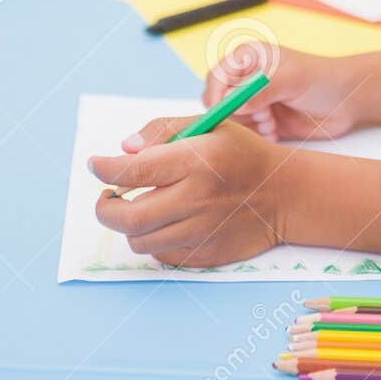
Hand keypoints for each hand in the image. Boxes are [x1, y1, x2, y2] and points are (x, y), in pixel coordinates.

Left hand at [89, 116, 285, 267]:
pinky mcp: (206, 255)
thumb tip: (122, 152)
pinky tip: (164, 223)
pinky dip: (153, 239)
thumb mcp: (209, 125)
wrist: (284, 194)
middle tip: (107, 199)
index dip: (104, 168)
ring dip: (129, 225)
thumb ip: (162, 131)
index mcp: (196, 160)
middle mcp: (197, 199)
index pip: (132, 170)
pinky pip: (161, 254)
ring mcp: (201, 231)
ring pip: (139, 240)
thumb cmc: (240, 154)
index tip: (96, 165)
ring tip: (138, 209)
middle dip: (104, 208)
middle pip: (127, 217)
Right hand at [203, 44, 362, 141]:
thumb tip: (237, 104)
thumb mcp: (292, 79)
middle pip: (219, 103)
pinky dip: (258, 137)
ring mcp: (253, 101)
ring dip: (250, 127)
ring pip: (232, 122)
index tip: (224, 113)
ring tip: (273, 121)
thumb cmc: (322, 79)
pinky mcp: (262, 122)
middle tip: (265, 115)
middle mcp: (246, 79)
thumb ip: (264, 89)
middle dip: (238, 114)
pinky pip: (246, 135)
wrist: (347, 101)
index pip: (217, 77)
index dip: (216, 96)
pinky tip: (276, 131)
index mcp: (248, 58)